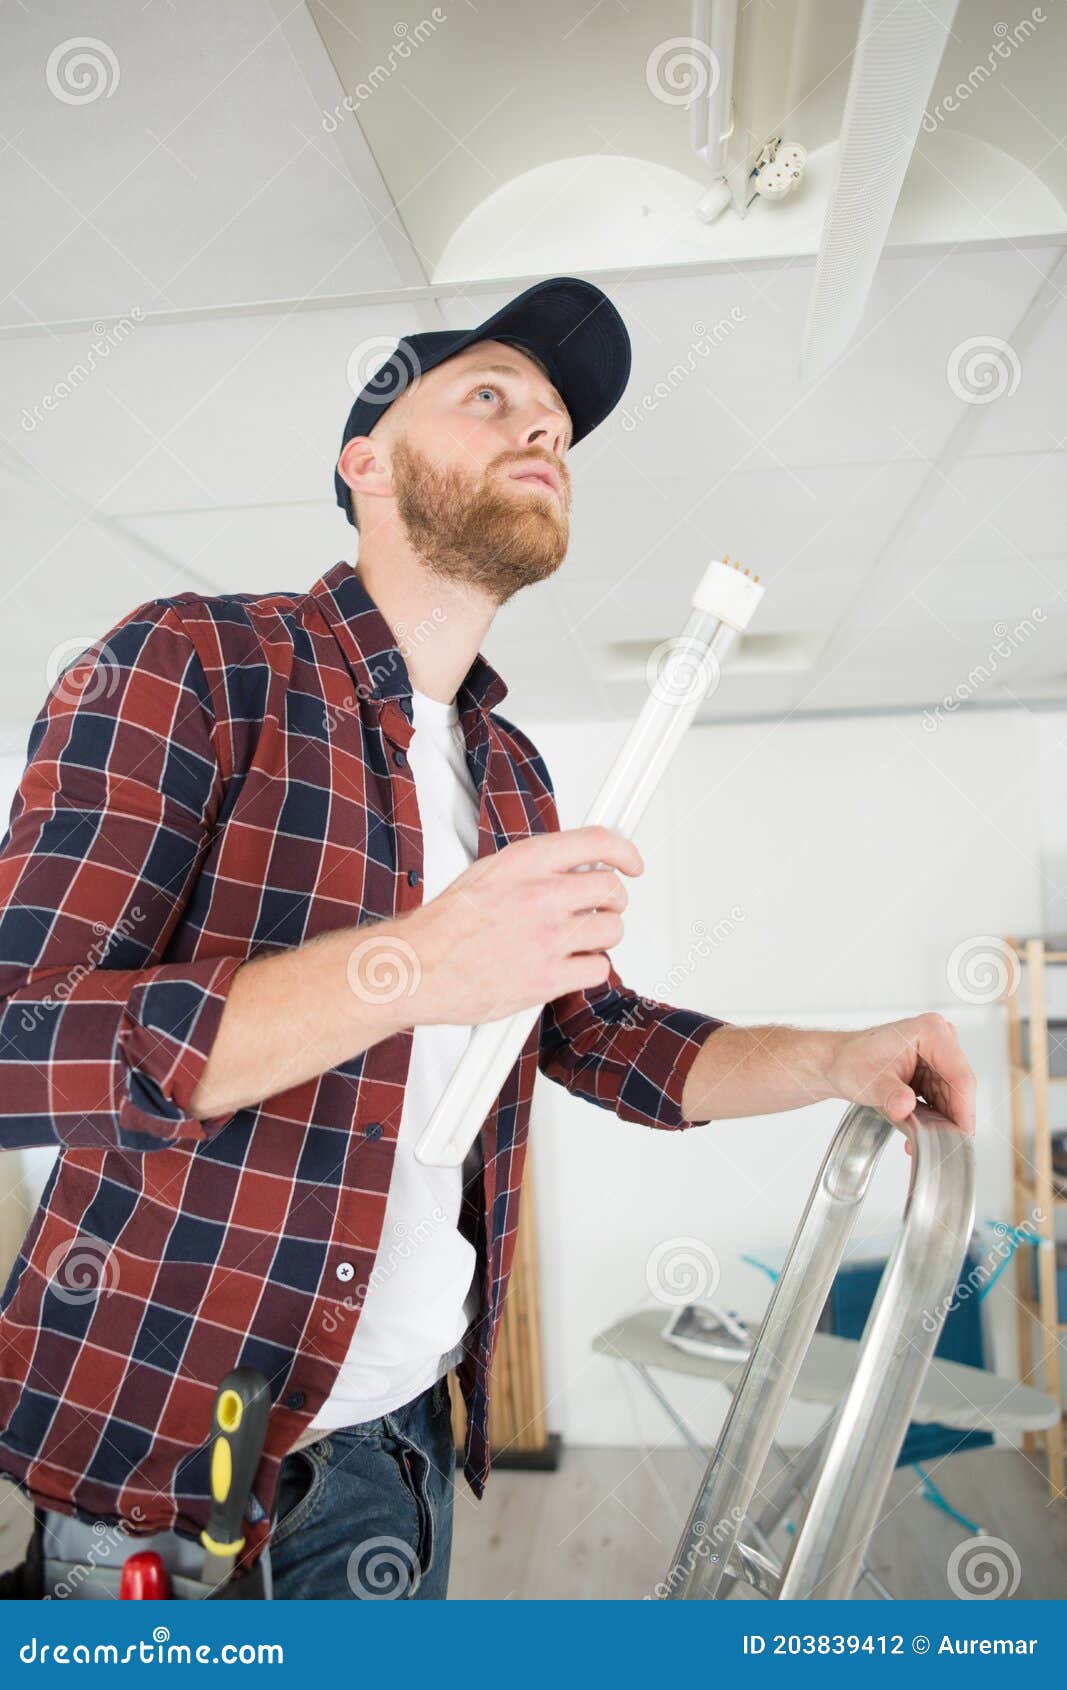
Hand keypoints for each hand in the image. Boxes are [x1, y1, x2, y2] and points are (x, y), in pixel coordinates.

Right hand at [401, 826, 641, 1026]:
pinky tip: (568, 967)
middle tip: (598, 909)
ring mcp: (548, 938)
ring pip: (612, 930)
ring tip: (576, 941)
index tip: (631, 863)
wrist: (418, 967)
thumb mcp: (489, 873)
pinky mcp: (548, 978)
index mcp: (526, 863)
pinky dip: (589, 970)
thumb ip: (533, 868)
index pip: (597, 842)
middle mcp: (541, 896)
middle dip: (611, 901)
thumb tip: (570, 864)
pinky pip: (599, 969)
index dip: (624, 851)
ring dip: (601, 936)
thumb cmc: (446, 925)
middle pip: (612, 889)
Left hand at [824, 1012, 975, 1134]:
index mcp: (931, 1032)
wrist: (837, 1063)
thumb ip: (890, 1095)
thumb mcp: (870, 1082)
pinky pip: (943, 1098)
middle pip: (960, 1088)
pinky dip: (935, 1116)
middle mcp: (940, 1039)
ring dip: (942, 1121)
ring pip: (953, 1096)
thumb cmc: (850, 1061)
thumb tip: (904, 1107)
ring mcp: (938, 1055)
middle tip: (944, 1146)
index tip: (963, 1134)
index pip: (959, 1076)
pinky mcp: (933, 1070)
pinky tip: (922, 1129)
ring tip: (926, 1139)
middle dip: (952, 1119)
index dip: (964, 1109)